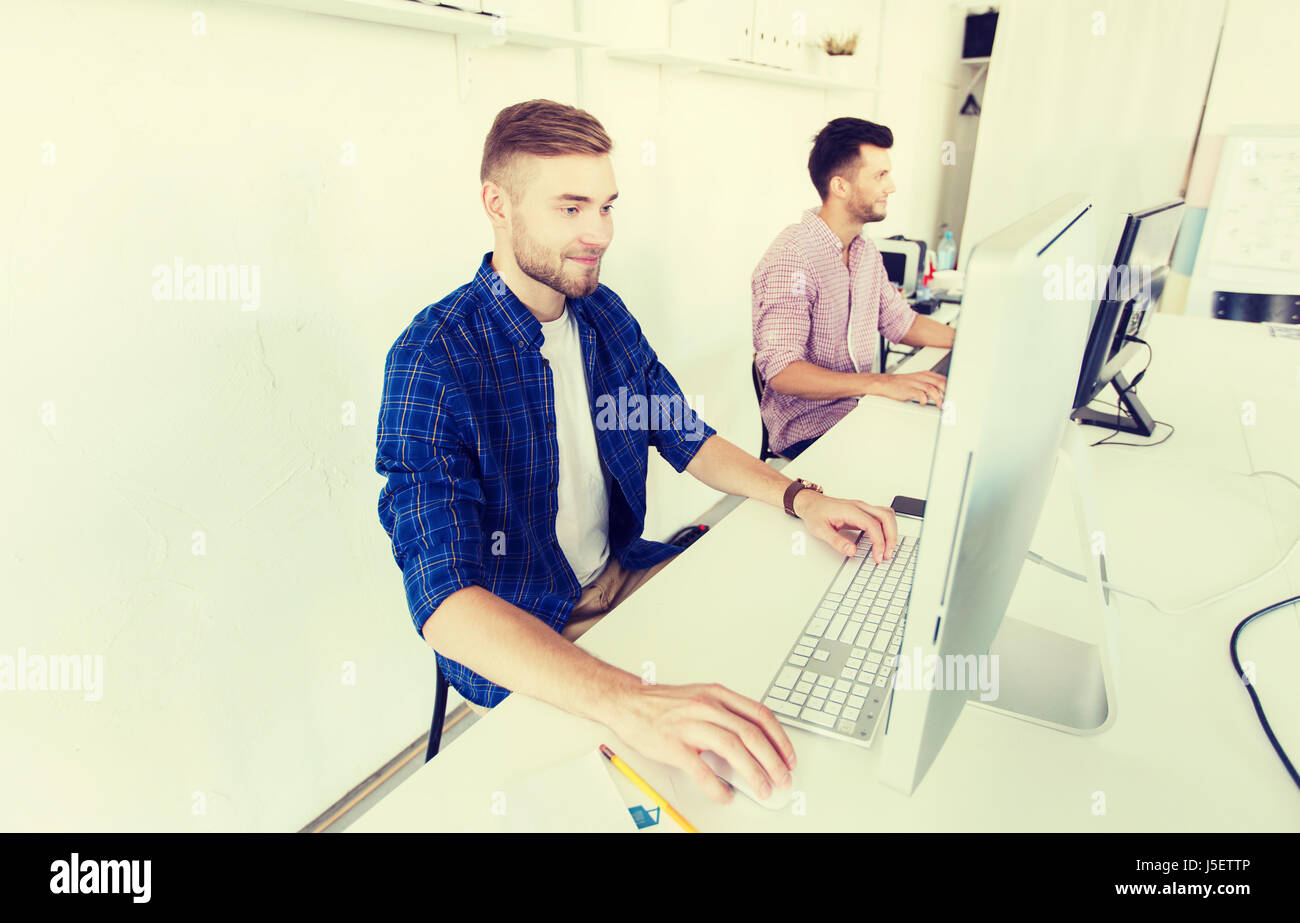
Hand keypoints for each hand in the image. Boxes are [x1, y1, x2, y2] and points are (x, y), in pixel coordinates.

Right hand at [607, 681, 796, 804]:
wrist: (628, 702)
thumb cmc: (664, 704)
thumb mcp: (701, 697)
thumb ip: (727, 714)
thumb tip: (754, 740)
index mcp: (717, 695)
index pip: (759, 714)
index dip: (780, 738)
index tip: (788, 756)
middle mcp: (707, 707)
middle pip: (751, 734)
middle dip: (773, 760)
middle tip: (782, 778)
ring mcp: (690, 725)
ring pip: (733, 749)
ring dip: (753, 772)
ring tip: (763, 788)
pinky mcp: (674, 745)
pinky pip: (701, 770)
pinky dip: (717, 786)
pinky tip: (725, 794)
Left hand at [795, 491, 897, 562]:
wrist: (811, 503)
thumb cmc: (815, 513)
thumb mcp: (820, 530)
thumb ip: (836, 541)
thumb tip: (852, 551)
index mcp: (850, 510)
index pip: (873, 525)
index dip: (879, 542)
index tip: (878, 556)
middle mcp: (860, 507)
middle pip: (886, 517)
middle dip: (891, 537)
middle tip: (887, 554)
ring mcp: (863, 508)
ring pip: (887, 515)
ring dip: (892, 532)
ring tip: (888, 549)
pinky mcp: (864, 512)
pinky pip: (882, 517)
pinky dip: (887, 529)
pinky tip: (884, 540)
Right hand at [872, 371, 945, 406]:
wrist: (887, 383)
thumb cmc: (903, 384)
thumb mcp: (919, 380)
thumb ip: (931, 385)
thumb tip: (943, 392)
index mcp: (927, 374)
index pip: (943, 379)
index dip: (951, 388)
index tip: (955, 396)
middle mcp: (922, 377)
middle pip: (940, 383)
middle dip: (948, 393)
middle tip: (951, 403)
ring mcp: (916, 383)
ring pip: (932, 389)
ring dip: (938, 399)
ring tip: (941, 406)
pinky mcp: (909, 390)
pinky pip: (920, 394)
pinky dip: (924, 400)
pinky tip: (924, 403)